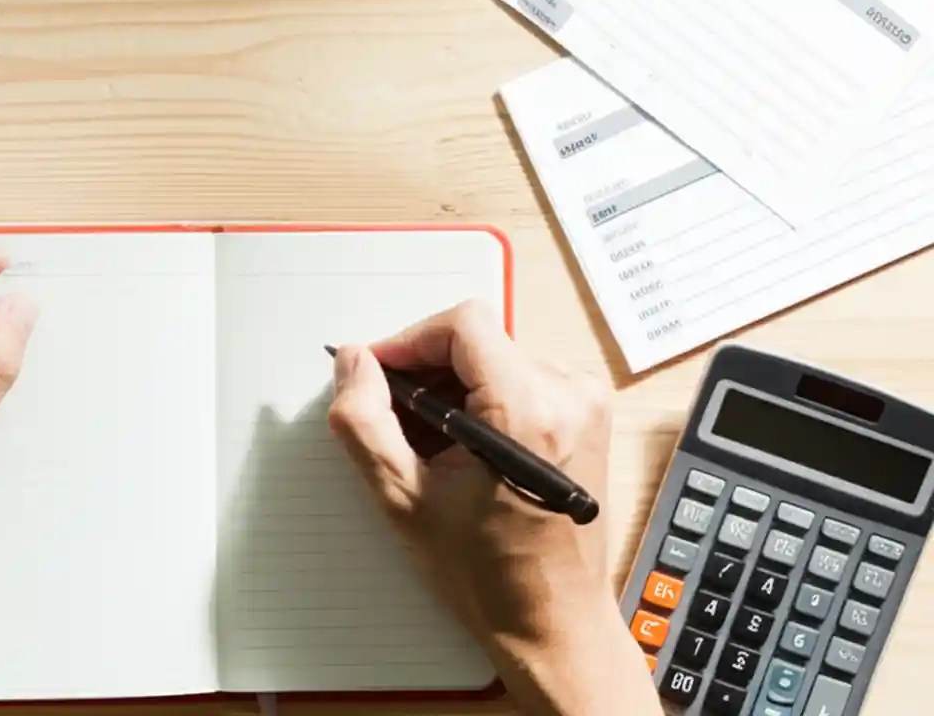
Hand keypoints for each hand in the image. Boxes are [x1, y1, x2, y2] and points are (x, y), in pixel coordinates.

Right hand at [328, 301, 658, 714]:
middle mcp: (570, 394)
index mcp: (529, 410)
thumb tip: (355, 362)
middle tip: (397, 424)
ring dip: (454, 389)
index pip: (462, 325)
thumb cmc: (487, 573)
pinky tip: (463, 449)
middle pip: (478, 341)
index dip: (409, 342)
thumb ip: (365, 421)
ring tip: (430, 446)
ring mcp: (587, 403)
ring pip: (496, 358)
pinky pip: (521, 378)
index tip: (378, 375)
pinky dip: (483, 401)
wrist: (553, 619)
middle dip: (427, 373)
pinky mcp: (589, 415)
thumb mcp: (402, 498)